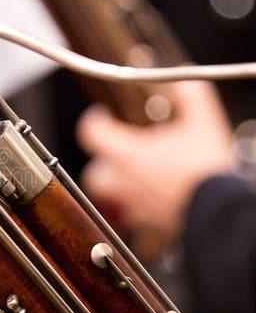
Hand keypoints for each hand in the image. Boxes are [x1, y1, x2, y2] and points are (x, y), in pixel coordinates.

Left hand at [76, 82, 232, 250]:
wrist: (220, 211)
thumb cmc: (206, 170)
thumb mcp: (202, 122)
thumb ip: (190, 96)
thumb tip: (184, 82)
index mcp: (129, 154)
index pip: (91, 134)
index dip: (93, 122)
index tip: (100, 117)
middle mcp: (125, 183)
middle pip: (94, 175)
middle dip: (101, 165)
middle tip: (116, 156)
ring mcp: (135, 209)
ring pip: (111, 202)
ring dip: (119, 192)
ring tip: (135, 184)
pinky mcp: (149, 230)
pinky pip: (138, 229)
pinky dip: (141, 222)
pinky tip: (153, 214)